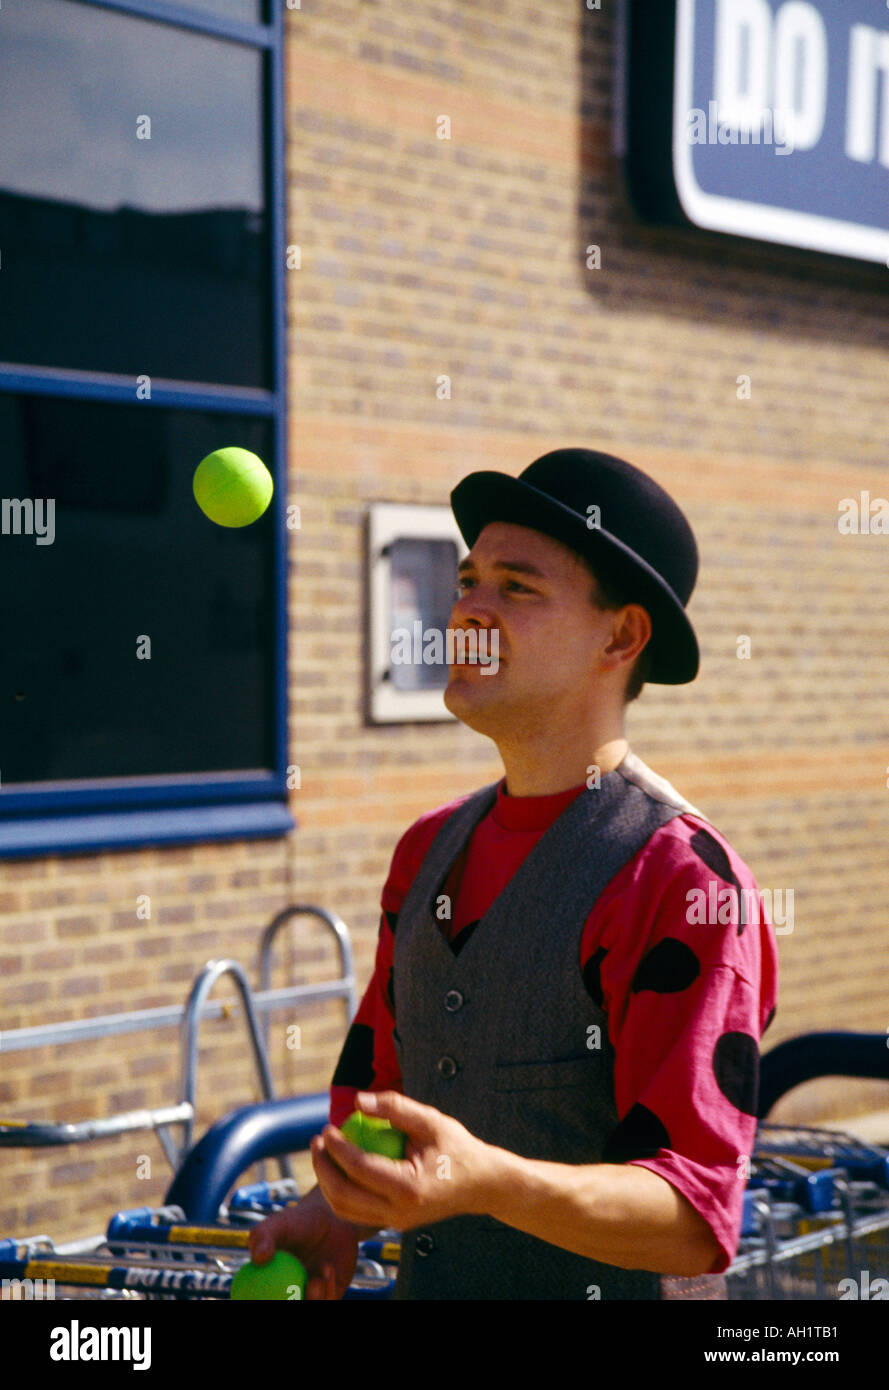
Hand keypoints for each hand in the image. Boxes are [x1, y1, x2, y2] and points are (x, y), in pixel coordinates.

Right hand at [247, 1184, 363, 1299]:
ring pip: (308, 1308)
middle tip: (295, 1301)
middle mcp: (286, 1294)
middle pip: (285, 1306)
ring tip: (315, 1280)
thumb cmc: (299, 1220)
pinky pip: (328, 1304)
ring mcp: (308, 1298)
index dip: (261, 1299)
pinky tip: (327, 1269)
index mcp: (267, 1284)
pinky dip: (328, 1291)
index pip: (259, 1297)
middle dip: (291, 1305)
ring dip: (313, 1300)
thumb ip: (263, 1236)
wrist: (332, 1216)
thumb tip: (258, 1259)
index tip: (272, 1296)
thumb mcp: (278, 1224)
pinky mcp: (330, 1296)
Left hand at [311, 1090, 493, 1231]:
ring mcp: (396, 1222)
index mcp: (409, 1187)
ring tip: (323, 1153)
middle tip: (317, 1140)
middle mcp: (399, 1211)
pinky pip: (356, 1213)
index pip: (360, 1169)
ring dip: (327, 1182)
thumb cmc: (458, 1148)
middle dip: (323, 1167)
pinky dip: (341, 1192)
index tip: (327, 1128)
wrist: (483, 1184)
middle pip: (344, 1195)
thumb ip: (395, 1108)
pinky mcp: (394, 1224)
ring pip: (345, 1210)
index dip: (337, 1148)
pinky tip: (339, 1167)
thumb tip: (359, 1099)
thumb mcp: (431, 1120)